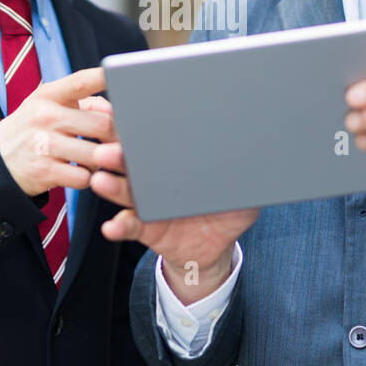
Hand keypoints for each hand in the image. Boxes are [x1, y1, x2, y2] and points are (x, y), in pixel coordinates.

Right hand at [0, 66, 116, 196]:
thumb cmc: (30, 130)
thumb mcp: (46, 107)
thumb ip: (82, 102)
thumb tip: (114, 109)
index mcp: (47, 96)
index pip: (80, 82)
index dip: (104, 77)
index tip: (122, 77)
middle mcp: (45, 116)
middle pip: (102, 124)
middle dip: (118, 136)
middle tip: (123, 142)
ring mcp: (44, 144)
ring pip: (97, 154)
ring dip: (105, 160)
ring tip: (102, 159)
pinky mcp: (43, 171)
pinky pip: (83, 177)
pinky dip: (88, 178)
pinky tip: (81, 173)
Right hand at [90, 132, 257, 303]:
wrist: (214, 250)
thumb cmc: (226, 211)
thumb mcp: (243, 190)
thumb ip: (247, 171)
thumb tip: (263, 149)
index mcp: (173, 160)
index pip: (153, 138)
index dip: (137, 126)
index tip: (124, 114)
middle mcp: (153, 177)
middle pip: (131, 160)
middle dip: (118, 151)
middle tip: (110, 144)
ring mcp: (145, 203)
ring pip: (124, 190)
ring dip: (112, 186)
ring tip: (102, 180)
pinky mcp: (144, 229)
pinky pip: (128, 227)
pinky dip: (119, 227)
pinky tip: (112, 227)